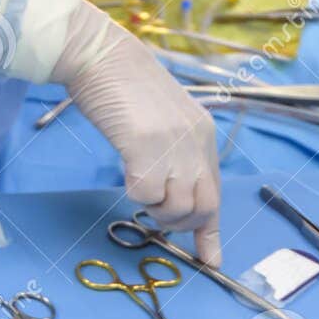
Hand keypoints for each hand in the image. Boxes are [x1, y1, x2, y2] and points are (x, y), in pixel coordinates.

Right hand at [50, 4, 222, 264]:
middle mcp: (196, 143)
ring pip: (177, 208)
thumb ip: (177, 158)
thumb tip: (176, 197)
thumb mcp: (165, 125)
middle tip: (155, 212)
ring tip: (140, 187)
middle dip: (179, 224)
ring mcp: (174, 146)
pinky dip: (135, 195)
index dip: (211, 232)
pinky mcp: (146, 147)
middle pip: (202, 208)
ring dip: (155, 210)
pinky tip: (127, 173)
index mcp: (204, 138)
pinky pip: (146, 195)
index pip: (215, 195)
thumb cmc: (125, 91)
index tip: (211, 261)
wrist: (103, 57)